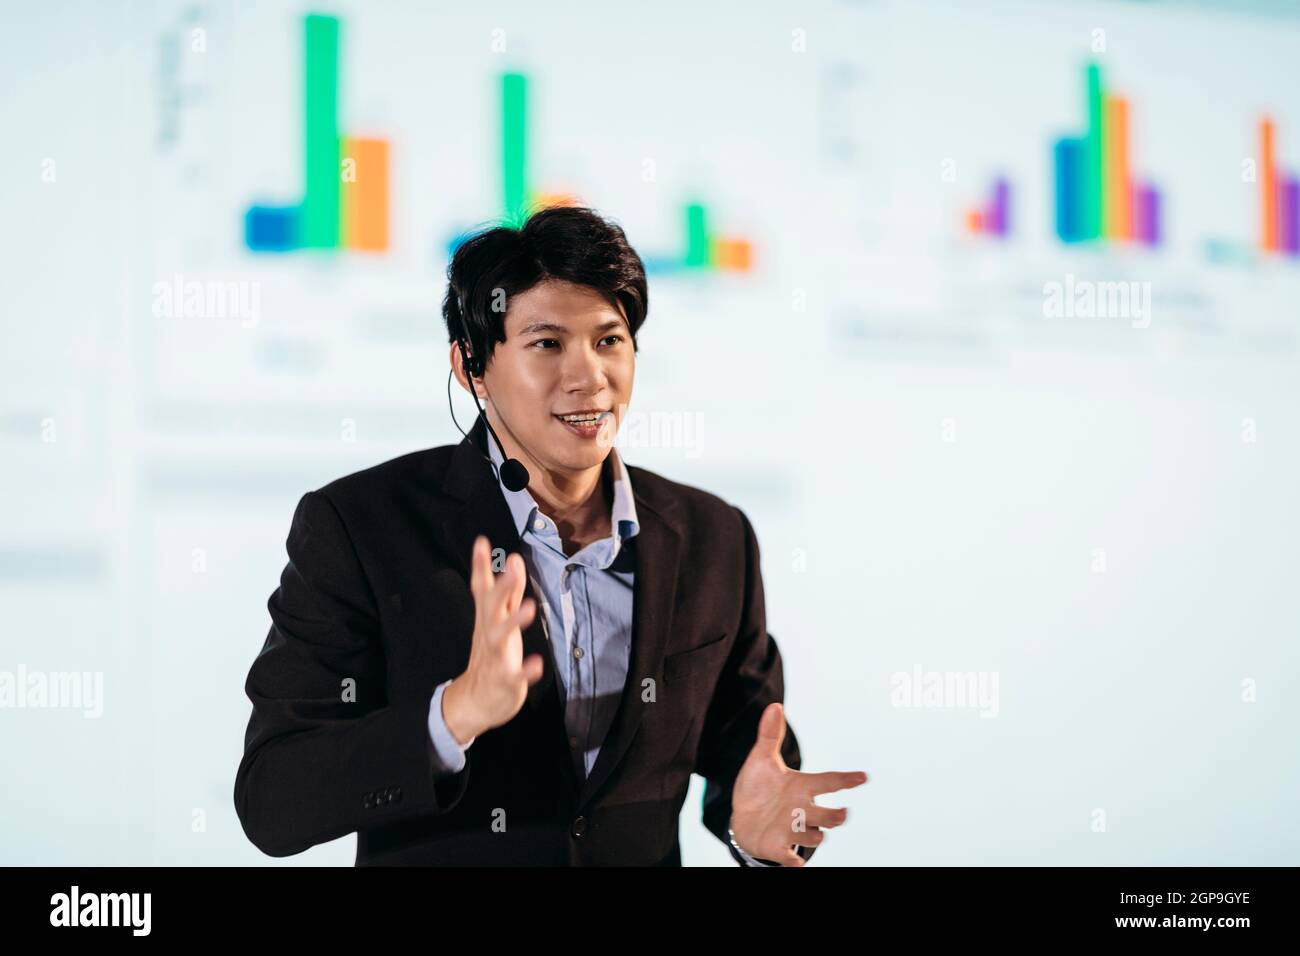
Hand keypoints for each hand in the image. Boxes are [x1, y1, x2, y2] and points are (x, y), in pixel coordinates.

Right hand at [442, 535, 544, 743]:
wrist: (475, 701)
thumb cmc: (492, 654)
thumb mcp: (499, 621)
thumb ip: (509, 592)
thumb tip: (514, 559)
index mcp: (487, 619)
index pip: (481, 589)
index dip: (481, 566)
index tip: (482, 541)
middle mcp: (489, 634)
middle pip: (491, 608)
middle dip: (501, 588)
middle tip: (512, 566)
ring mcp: (496, 658)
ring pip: (501, 638)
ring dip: (514, 622)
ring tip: (530, 607)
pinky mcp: (507, 681)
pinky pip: (516, 676)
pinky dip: (526, 671)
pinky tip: (537, 664)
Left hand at [729, 702, 866, 865]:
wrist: (742, 815)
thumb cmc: (758, 787)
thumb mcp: (762, 759)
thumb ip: (770, 735)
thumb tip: (775, 706)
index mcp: (802, 787)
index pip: (829, 781)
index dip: (847, 779)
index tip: (863, 777)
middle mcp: (802, 810)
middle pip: (829, 815)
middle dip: (836, 815)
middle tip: (842, 812)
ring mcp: (792, 830)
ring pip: (814, 836)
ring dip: (814, 835)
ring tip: (815, 833)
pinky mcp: (778, 847)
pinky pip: (789, 857)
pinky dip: (793, 861)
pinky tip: (795, 863)